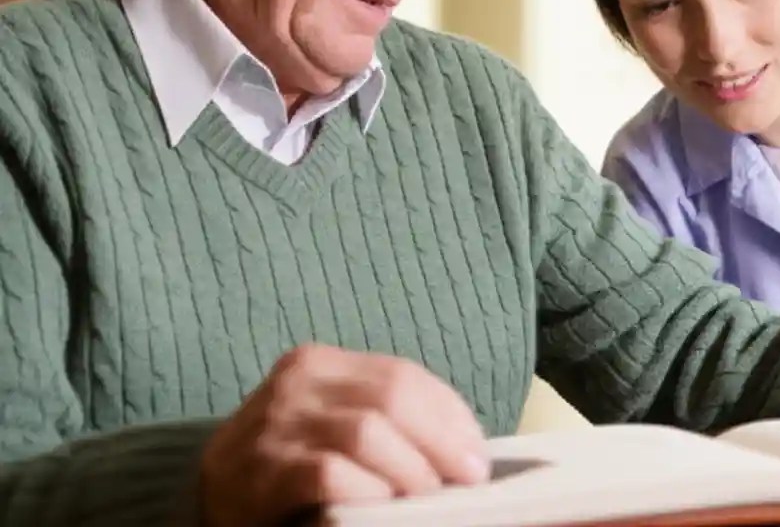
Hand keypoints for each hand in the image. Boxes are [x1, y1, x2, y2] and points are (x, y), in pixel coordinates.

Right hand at [199, 344, 489, 526]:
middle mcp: (295, 382)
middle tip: (464, 481)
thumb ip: (389, 423)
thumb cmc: (290, 466)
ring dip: (410, 471)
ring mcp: (273, 424)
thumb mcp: (336, 428)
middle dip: (439, 442)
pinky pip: (330, 473)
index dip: (450, 416)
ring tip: (426, 499)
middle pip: (390, 397)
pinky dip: (368, 491)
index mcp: (320, 364)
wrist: (212, 498)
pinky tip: (380, 507)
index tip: (477, 455)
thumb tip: (468, 449)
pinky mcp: (260, 472)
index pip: (402, 375)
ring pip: (366, 433)